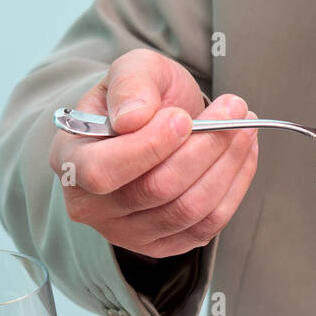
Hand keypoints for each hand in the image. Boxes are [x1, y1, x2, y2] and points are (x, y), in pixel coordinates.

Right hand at [49, 49, 258, 257]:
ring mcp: (127, 232)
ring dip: (227, 165)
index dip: (150, 147)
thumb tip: (133, 118)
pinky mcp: (163, 244)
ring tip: (244, 127)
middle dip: (205, 147)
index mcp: (71, 161)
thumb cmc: (139, 97)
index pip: (104, 171)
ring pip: (188, 210)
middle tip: (235, 110)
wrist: (156, 122)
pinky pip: (207, 226)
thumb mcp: (131, 71)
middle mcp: (91, 206)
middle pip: (157, 190)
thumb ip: (129, 84)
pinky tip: (242, 154)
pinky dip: (234, 187)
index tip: (184, 117)